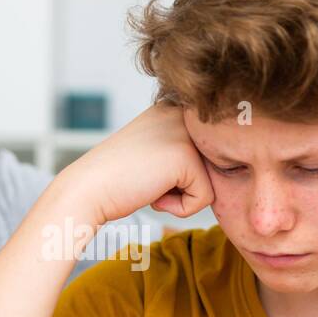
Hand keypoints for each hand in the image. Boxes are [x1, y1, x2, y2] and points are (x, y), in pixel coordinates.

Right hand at [63, 104, 212, 224]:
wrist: (86, 190)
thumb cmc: (116, 180)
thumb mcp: (155, 151)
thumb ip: (186, 149)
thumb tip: (231, 162)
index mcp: (176, 107)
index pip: (208, 153)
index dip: (182, 175)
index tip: (149, 169)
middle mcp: (184, 113)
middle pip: (213, 167)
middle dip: (185, 185)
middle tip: (148, 178)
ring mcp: (186, 132)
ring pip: (212, 183)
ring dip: (182, 197)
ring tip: (149, 184)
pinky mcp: (187, 157)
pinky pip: (204, 199)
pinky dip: (179, 208)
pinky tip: (151, 193)